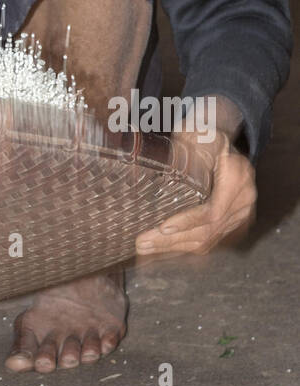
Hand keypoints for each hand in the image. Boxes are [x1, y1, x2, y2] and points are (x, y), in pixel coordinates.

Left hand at [135, 129, 256, 257]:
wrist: (224, 144)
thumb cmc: (206, 136)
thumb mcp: (198, 135)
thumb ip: (184, 150)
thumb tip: (151, 163)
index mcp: (238, 177)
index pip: (213, 211)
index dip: (188, 222)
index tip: (163, 227)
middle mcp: (244, 201)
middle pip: (207, 231)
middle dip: (172, 240)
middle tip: (142, 243)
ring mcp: (240, 216)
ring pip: (207, 240)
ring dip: (173, 247)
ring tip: (145, 248)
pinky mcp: (232, 225)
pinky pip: (208, 242)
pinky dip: (183, 247)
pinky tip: (160, 250)